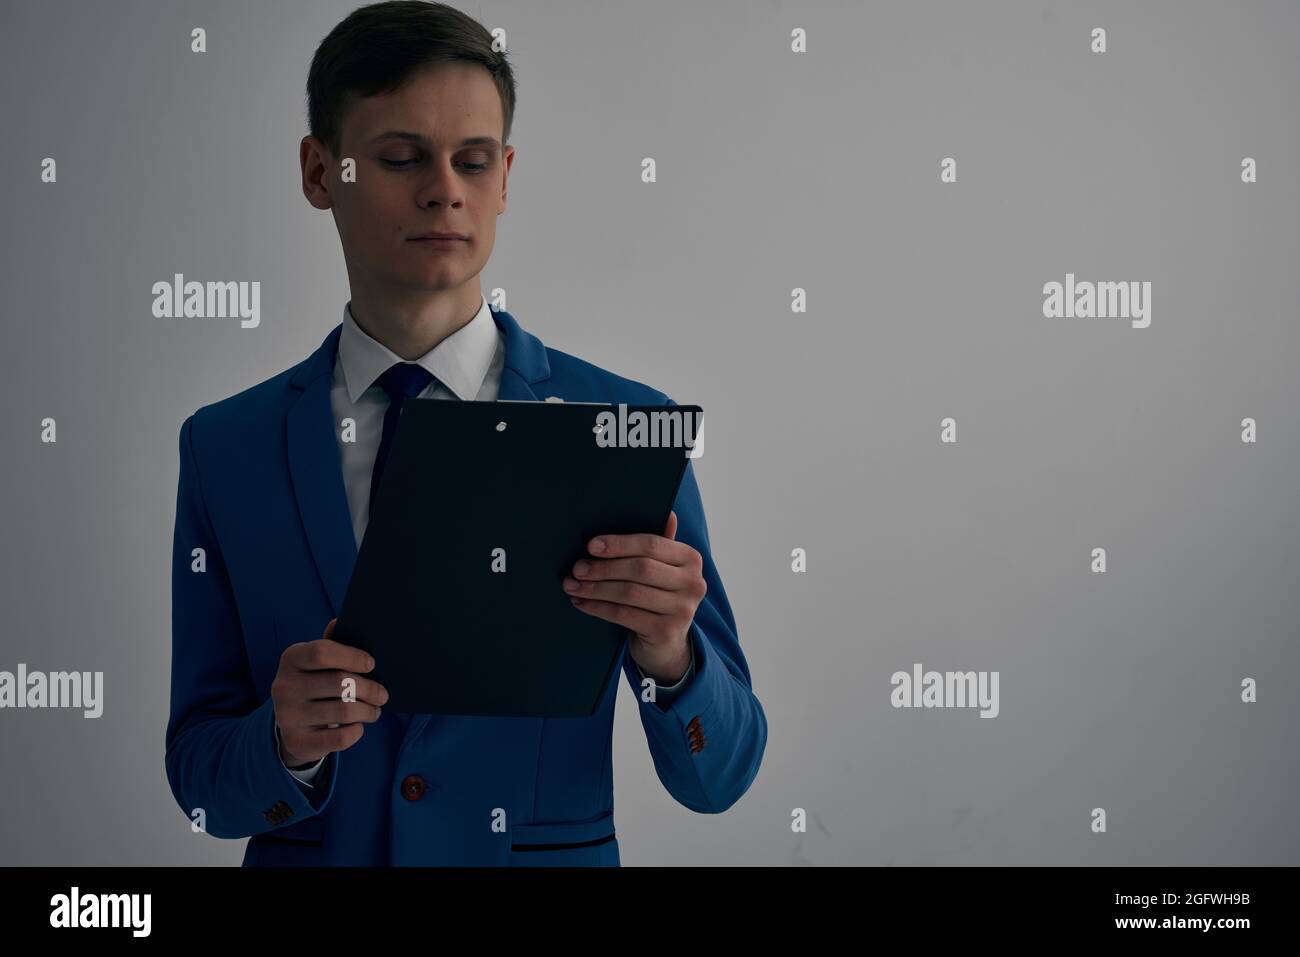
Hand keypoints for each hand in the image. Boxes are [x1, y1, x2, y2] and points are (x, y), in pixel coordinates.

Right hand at [271, 618, 388, 768]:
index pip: (322, 652)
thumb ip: (331, 644)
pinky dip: (356, 731)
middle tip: (383, 695)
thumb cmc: (314, 685)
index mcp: (291, 658)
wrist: (291, 728)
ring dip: (368, 711)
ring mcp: (287, 715)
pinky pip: (340, 737)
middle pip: (340, 683)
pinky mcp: (297, 741)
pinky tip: (358, 726)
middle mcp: (284, 686)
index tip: (371, 664)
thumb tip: (341, 621)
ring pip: (344, 711)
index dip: (352, 656)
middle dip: (370, 689)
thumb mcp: (316, 663)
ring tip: (375, 710)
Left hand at [563, 511, 704, 683]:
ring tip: (573, 586)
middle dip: (603, 567)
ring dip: (595, 588)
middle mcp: (693, 583)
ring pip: (629, 592)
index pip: (652, 544)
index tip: (591, 546)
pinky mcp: (667, 631)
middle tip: (577, 568)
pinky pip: (624, 614)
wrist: (666, 644)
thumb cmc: (658, 597)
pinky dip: (598, 608)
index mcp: (691, 559)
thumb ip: (659, 545)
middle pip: (640, 568)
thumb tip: (668, 514)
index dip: (619, 543)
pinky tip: (582, 603)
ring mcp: (683, 609)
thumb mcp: (662, 570)